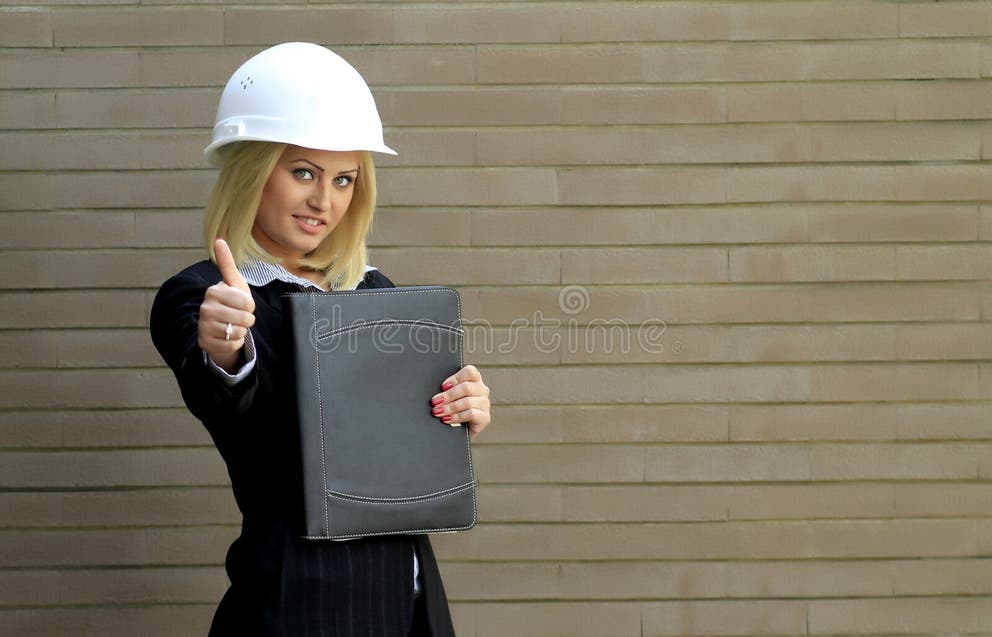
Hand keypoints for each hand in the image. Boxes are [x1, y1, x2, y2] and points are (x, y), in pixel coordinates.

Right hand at [197, 238, 255, 372]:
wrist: (220, 326)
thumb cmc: (231, 302)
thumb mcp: (233, 283)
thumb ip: (227, 263)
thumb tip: (218, 239)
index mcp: (213, 292)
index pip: (247, 302)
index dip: (250, 305)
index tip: (242, 303)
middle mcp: (205, 308)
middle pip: (245, 319)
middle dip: (247, 320)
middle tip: (238, 317)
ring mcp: (204, 326)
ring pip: (239, 333)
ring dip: (241, 331)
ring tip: (232, 325)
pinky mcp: (206, 343)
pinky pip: (233, 345)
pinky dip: (236, 343)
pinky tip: (228, 337)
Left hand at [430, 365, 490, 439]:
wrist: (457, 432)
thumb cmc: (452, 410)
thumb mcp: (449, 397)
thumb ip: (446, 390)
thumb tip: (436, 392)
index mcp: (474, 380)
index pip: (470, 372)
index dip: (455, 378)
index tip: (443, 386)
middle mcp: (482, 390)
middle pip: (467, 387)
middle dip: (448, 395)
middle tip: (435, 401)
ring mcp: (485, 404)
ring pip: (468, 401)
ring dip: (450, 407)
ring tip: (438, 411)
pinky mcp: (485, 418)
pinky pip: (471, 414)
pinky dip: (456, 416)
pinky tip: (447, 419)